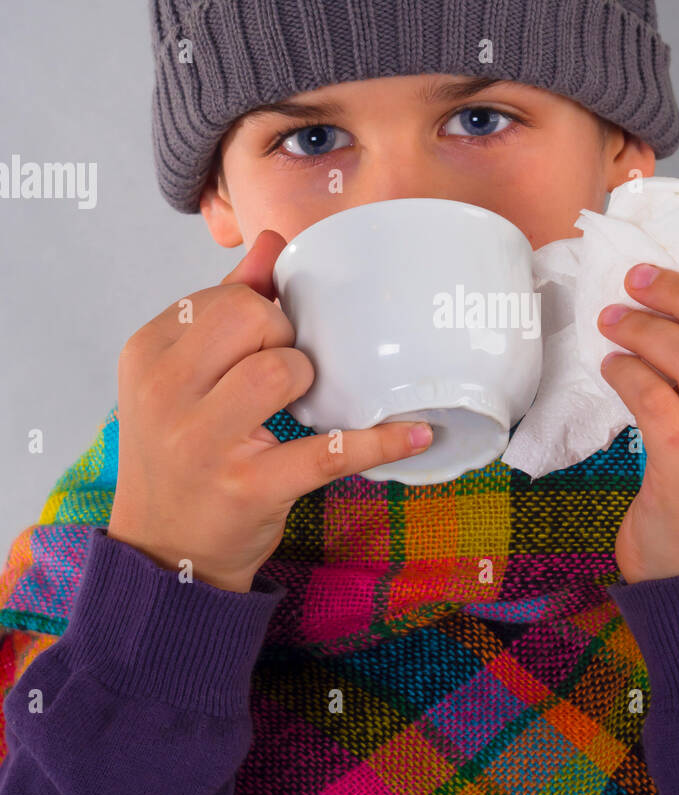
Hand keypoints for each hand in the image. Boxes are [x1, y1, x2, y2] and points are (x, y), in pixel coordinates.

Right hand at [108, 229, 433, 592]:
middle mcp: (165, 394)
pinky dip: (379, 441)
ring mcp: (203, 443)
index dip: (262, 313)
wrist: (164, 552)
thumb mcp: (182, 376)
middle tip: (284, 374)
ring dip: (309, 383)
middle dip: (286, 338)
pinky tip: (414, 433)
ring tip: (297, 407)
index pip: (225, 297)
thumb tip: (271, 242)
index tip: (267, 339)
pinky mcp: (248, 487)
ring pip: (285, 371)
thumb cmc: (181, 453)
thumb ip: (225, 304)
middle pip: (254, 320)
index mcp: (148, 354)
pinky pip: (328, 450)